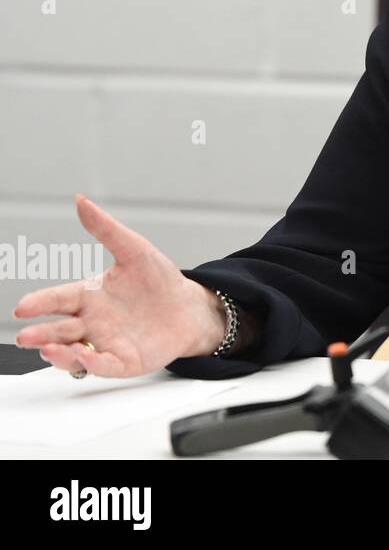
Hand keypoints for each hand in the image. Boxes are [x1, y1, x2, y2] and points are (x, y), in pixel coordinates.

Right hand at [12, 195, 226, 377]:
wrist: (189, 308)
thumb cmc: (159, 280)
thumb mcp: (135, 250)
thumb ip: (106, 229)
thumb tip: (81, 201)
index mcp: (89, 296)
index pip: (58, 299)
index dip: (39, 303)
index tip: (22, 307)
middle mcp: (91, 322)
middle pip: (59, 330)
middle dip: (41, 334)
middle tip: (25, 336)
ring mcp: (104, 343)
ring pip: (74, 352)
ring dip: (58, 353)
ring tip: (47, 349)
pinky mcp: (122, 361)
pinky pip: (102, 365)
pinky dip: (90, 362)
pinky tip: (83, 356)